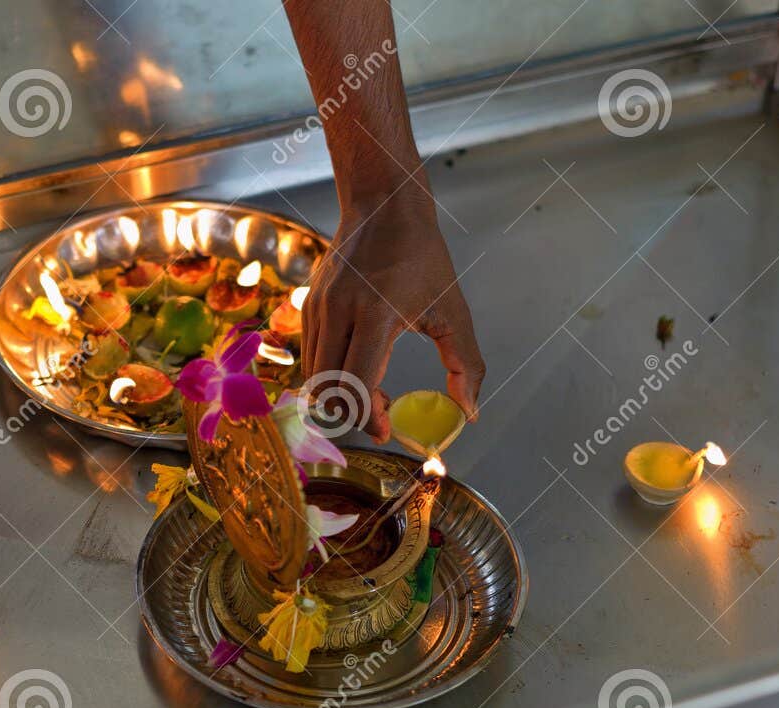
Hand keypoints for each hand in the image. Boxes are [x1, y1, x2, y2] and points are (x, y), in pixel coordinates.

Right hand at [300, 182, 483, 442]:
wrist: (383, 205)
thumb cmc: (421, 255)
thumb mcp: (452, 309)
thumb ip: (465, 363)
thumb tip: (469, 410)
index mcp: (374, 313)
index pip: (355, 383)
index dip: (366, 416)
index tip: (385, 430)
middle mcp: (338, 312)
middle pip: (327, 389)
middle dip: (352, 412)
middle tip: (380, 413)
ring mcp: (318, 308)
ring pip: (314, 377)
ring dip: (340, 395)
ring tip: (372, 390)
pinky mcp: (308, 306)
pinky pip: (311, 356)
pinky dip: (331, 374)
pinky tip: (358, 367)